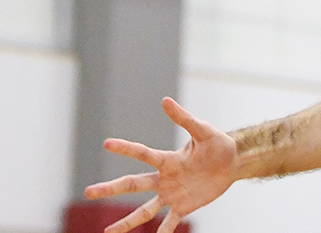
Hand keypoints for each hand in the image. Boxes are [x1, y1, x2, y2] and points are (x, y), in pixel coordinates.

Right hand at [83, 97, 239, 232]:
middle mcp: (164, 178)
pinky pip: (169, 223)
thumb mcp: (203, 131)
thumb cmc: (217, 143)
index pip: (142, 153)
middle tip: (88, 192)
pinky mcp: (183, 207)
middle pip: (133, 185)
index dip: (126, 148)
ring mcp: (171, 195)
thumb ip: (184, 118)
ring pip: (144, 210)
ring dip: (127, 222)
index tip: (106, 143)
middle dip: (110, 189)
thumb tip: (165, 101)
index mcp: (167, 159)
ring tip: (108, 232)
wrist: (232, 163)